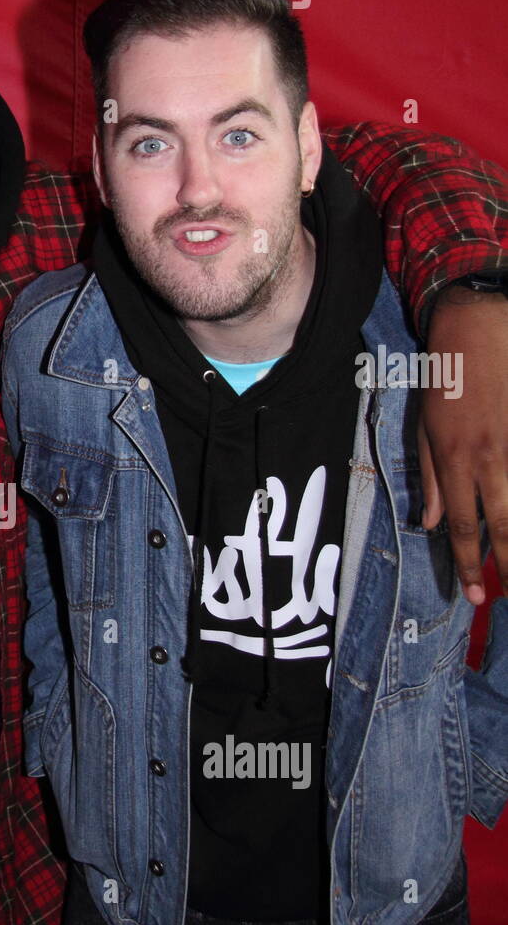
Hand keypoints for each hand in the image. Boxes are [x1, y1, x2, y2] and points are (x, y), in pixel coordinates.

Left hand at [418, 286, 507, 604]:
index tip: (475, 595)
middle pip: (503, 524)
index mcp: (456, 460)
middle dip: (507, 564)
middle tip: (507, 595)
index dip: (468, 564)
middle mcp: (491, 458)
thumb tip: (435, 524)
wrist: (479, 329)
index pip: (465, 525)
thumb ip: (433, 480)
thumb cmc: (445, 379)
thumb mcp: (425, 429)